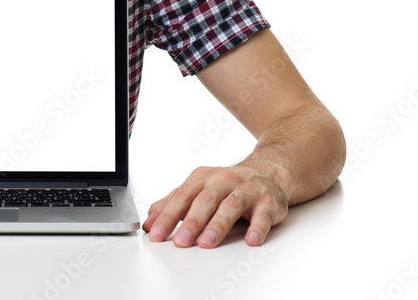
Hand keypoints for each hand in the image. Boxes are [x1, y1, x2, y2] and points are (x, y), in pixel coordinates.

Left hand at [142, 164, 288, 247]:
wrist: (266, 174)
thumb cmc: (227, 185)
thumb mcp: (198, 189)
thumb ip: (173, 204)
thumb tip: (149, 220)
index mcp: (203, 177)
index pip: (182, 197)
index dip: (167, 215)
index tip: (155, 233)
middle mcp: (224, 180)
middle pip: (205, 201)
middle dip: (191, 222)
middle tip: (180, 241)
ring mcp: (247, 190)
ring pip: (230, 206)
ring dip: (218, 226)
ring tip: (206, 243)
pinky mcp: (268, 203)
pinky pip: (263, 215)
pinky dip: (258, 228)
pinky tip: (251, 240)